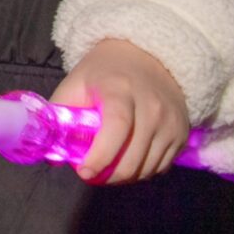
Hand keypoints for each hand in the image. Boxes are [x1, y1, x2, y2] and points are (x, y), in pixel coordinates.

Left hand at [53, 39, 189, 184]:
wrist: (147, 57)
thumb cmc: (104, 73)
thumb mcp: (75, 83)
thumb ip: (60, 114)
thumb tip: (51, 153)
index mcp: (121, 90)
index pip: (117, 127)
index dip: (101, 155)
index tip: (85, 172)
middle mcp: (152, 106)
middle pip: (133, 157)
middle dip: (108, 175)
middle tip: (91, 175)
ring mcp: (171, 121)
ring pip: (147, 168)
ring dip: (124, 176)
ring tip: (107, 169)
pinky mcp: (182, 133)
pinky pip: (161, 166)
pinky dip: (142, 171)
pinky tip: (127, 161)